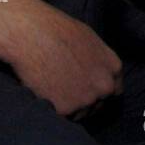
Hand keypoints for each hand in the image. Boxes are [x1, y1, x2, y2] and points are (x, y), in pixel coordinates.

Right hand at [0, 0, 122, 116]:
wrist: (31, 33)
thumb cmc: (55, 29)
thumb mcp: (88, 38)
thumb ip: (98, 61)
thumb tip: (95, 71)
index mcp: (113, 67)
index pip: (114, 91)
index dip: (99, 91)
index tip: (86, 89)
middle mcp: (104, 86)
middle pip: (97, 105)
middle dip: (83, 100)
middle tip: (65, 90)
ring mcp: (86, 99)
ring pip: (79, 114)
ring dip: (68, 106)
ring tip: (51, 87)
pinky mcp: (66, 109)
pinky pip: (60, 116)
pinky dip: (51, 107)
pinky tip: (43, 90)